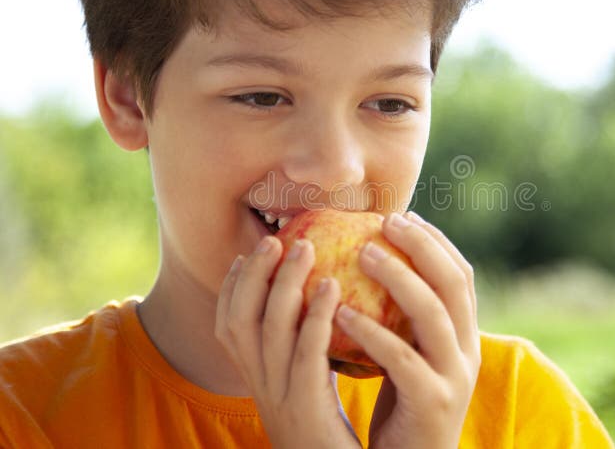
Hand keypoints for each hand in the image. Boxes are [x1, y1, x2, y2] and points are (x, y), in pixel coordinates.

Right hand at [215, 237, 360, 448]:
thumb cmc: (327, 431)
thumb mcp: (305, 386)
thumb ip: (305, 350)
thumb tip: (322, 299)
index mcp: (256, 378)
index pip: (227, 326)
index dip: (231, 288)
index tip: (244, 256)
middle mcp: (260, 384)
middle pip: (240, 320)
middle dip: (253, 275)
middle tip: (274, 239)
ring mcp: (280, 395)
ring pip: (270, 329)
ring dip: (285, 283)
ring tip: (306, 247)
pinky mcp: (308, 405)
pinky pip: (306, 353)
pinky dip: (315, 315)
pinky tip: (332, 286)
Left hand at [335, 211, 480, 448]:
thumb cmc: (403, 408)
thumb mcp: (410, 357)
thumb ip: (402, 321)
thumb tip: (369, 270)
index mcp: (465, 337)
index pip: (462, 276)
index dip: (437, 242)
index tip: (405, 216)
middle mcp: (468, 352)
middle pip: (454, 285)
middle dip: (423, 246)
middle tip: (386, 221)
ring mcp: (454, 378)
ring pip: (433, 314)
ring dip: (399, 277)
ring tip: (362, 252)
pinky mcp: (433, 403)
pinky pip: (402, 359)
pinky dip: (373, 332)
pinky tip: (342, 313)